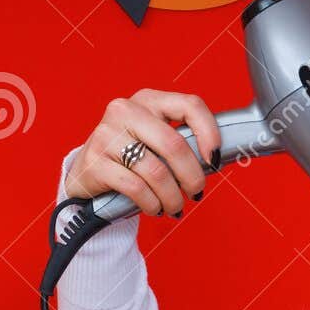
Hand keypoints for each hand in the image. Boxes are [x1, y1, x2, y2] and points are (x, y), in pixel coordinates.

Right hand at [63, 89, 220, 216]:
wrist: (90, 174)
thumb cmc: (135, 160)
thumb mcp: (159, 144)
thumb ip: (186, 144)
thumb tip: (220, 159)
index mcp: (149, 101)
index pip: (190, 105)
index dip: (210, 134)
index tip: (214, 160)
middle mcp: (126, 111)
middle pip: (175, 145)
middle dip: (193, 177)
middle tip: (195, 192)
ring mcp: (107, 135)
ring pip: (157, 172)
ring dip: (173, 197)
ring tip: (174, 206)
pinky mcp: (94, 161)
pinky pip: (137, 188)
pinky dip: (152, 204)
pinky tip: (154, 207)